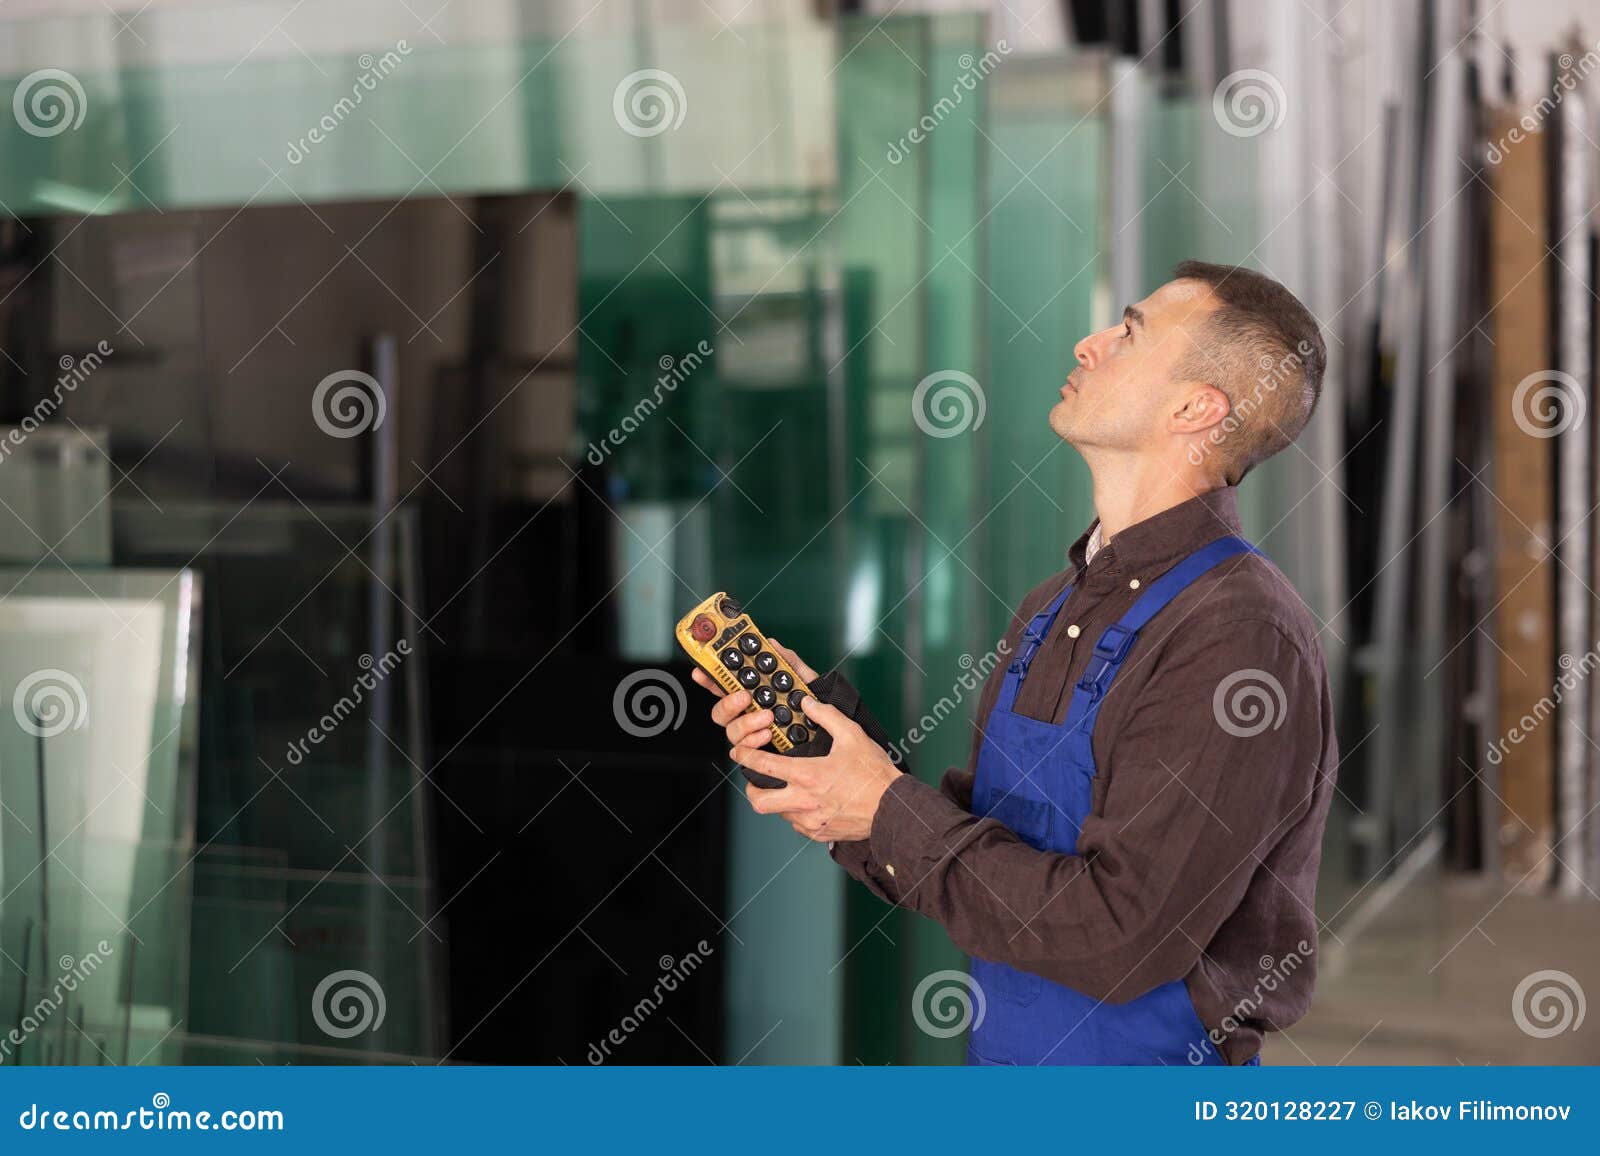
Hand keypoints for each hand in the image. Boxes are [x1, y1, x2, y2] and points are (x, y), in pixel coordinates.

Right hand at [691, 637, 819, 751]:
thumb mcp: (802, 678)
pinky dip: (754, 740)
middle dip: (728, 703)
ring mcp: (751, 733)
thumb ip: (787, 661)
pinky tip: (768, 733)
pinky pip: (745, 749)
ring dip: (747, 722)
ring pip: (731, 730)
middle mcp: (746, 714)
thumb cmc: (811, 705)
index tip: (700, 671)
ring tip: (767, 716)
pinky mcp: (758, 751)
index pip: (722, 685)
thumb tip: (771, 643)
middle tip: (745, 696)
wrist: (829, 731)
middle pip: (720, 711)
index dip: (708, 678)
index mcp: (751, 694)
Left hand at [730, 696, 899, 842]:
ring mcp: (810, 821)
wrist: (893, 809)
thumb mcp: (852, 736)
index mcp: (807, 775)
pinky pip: (797, 825)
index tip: (737, 752)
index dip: (745, 756)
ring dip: (778, 800)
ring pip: (778, 813)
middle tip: (756, 778)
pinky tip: (809, 802)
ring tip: (789, 787)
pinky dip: (796, 813)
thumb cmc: (874, 773)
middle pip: (759, 800)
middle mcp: (803, 802)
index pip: (763, 765)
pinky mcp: (818, 834)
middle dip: (752, 788)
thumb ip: (826, 716)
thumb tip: (807, 702)